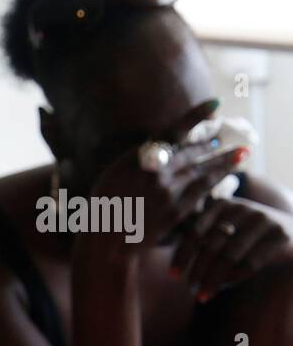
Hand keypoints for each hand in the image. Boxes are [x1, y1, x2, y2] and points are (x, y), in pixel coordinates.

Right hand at [82, 99, 247, 258]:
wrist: (105, 240)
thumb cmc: (105, 207)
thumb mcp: (113, 175)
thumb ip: (138, 160)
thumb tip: (157, 148)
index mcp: (139, 159)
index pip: (173, 131)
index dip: (197, 116)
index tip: (216, 105)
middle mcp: (157, 172)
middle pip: (192, 152)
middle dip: (210, 144)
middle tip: (221, 138)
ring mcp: (168, 192)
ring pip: (203, 170)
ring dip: (224, 160)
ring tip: (240, 154)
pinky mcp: (176, 211)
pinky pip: (202, 191)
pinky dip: (216, 180)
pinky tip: (227, 175)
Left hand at [171, 197, 292, 300]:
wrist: (287, 233)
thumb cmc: (241, 236)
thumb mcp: (221, 228)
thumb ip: (198, 236)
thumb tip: (164, 257)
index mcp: (221, 204)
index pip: (195, 231)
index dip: (182, 254)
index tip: (172, 275)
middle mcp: (242, 208)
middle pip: (211, 245)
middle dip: (197, 270)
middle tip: (189, 289)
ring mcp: (263, 220)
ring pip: (229, 256)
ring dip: (212, 279)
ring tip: (201, 295)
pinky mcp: (279, 236)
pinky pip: (251, 263)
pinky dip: (234, 278)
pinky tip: (223, 288)